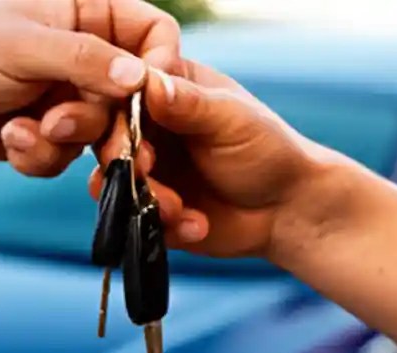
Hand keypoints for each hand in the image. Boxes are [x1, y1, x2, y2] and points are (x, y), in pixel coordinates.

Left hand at [0, 0, 183, 174]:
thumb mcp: (23, 46)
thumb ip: (84, 60)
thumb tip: (141, 78)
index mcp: (86, 13)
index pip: (153, 32)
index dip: (160, 63)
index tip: (150, 94)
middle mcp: (85, 55)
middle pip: (135, 95)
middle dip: (109, 122)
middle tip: (99, 143)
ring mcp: (70, 97)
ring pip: (102, 133)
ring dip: (64, 139)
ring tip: (27, 129)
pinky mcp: (51, 134)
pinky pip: (69, 157)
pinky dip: (39, 154)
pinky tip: (7, 137)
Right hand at [90, 62, 341, 259]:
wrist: (289, 210)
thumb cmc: (269, 150)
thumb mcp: (231, 119)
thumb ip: (189, 103)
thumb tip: (148, 83)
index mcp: (167, 91)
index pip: (121, 93)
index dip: (116, 115)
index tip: (130, 135)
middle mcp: (151, 128)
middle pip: (107, 139)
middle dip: (125, 161)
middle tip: (148, 172)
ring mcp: (150, 169)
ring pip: (113, 182)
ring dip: (143, 198)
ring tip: (177, 209)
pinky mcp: (152, 207)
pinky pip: (133, 217)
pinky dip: (162, 225)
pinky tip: (197, 225)